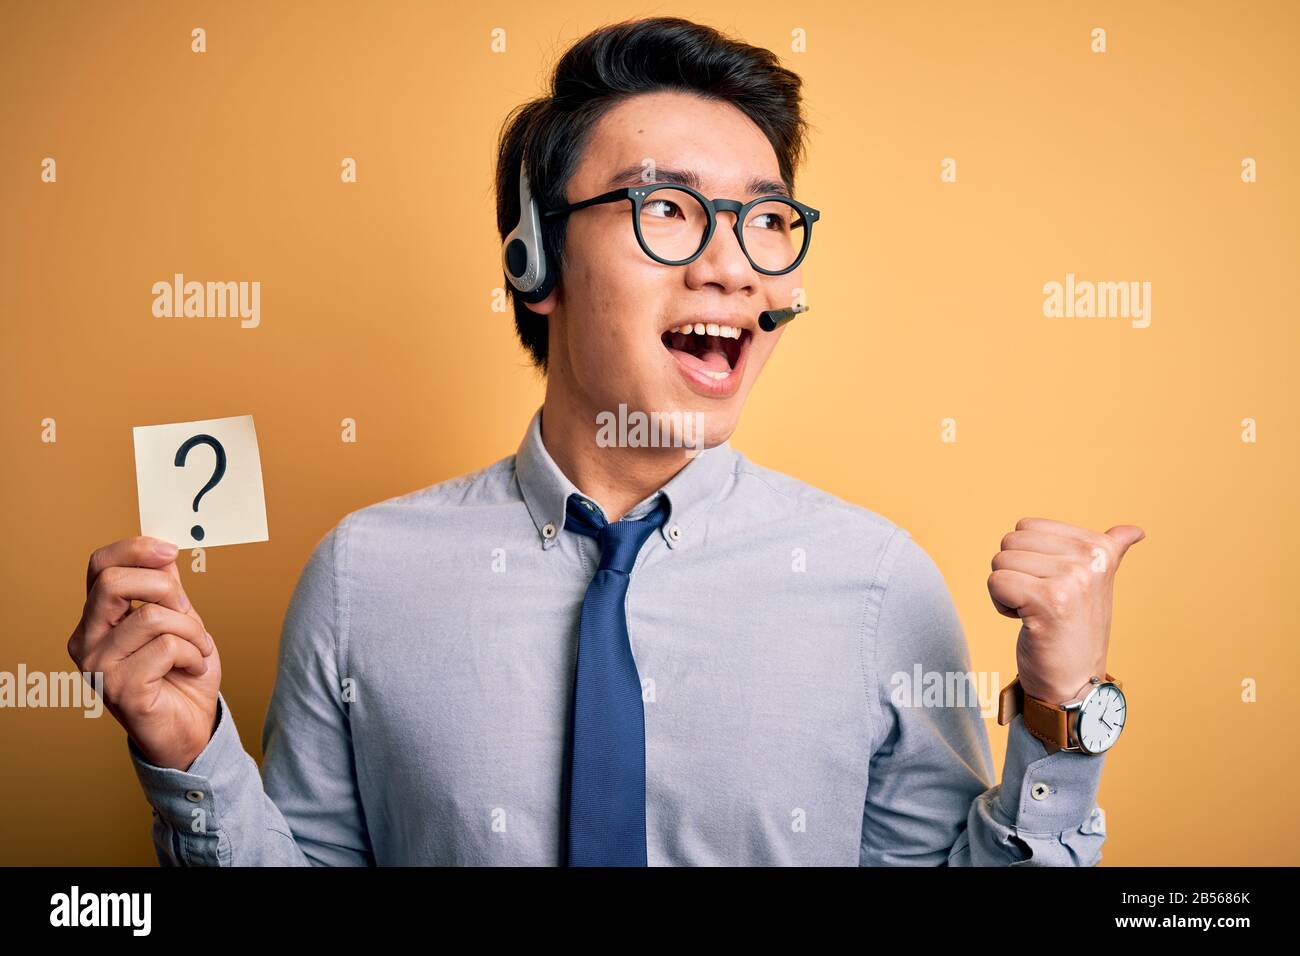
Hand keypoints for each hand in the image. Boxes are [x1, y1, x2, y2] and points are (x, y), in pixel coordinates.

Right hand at [67, 535, 221, 769]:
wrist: (190, 728)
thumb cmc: (182, 674)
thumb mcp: (178, 620)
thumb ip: (165, 588)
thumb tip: (162, 551)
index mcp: (95, 620)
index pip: (99, 566)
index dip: (135, 549)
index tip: (170, 552)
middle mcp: (86, 642)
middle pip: (114, 583)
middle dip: (167, 588)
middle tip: (188, 611)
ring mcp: (98, 668)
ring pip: (151, 616)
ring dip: (192, 630)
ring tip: (199, 648)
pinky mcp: (120, 689)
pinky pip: (167, 648)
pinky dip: (194, 654)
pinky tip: (194, 669)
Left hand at [988, 517, 1143, 703]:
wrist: (1076, 684)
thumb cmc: (1076, 632)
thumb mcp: (1097, 585)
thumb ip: (1111, 552)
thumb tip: (1136, 530)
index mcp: (1100, 548)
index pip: (1026, 526)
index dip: (1026, 558)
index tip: (1051, 586)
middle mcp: (1090, 559)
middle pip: (1009, 542)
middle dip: (1014, 573)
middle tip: (1041, 603)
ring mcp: (1071, 579)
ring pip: (1000, 562)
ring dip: (1008, 591)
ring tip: (1037, 613)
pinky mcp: (1049, 601)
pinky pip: (996, 583)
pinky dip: (1001, 605)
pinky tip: (1028, 622)